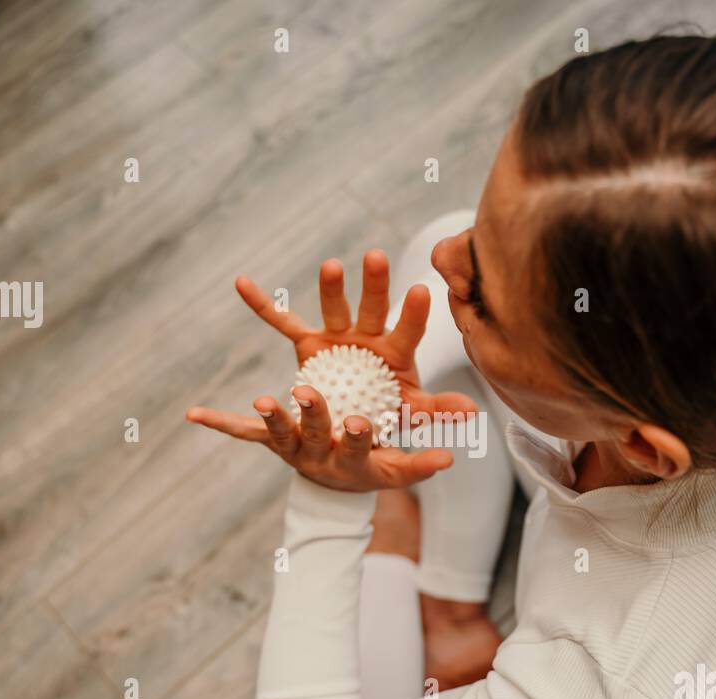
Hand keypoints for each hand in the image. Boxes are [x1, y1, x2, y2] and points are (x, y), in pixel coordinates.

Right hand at [186, 250, 477, 491]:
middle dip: (374, 284)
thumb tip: (473, 411)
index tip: (422, 291)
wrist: (353, 423)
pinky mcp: (308, 344)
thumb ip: (436, 411)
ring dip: (331, 289)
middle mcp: (367, 335)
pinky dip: (263, 305)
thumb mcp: (410, 415)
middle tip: (376, 257)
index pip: (409, 329)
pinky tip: (242, 282)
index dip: (414, 313)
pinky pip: (282, 322)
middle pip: (372, 307)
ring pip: (334, 308)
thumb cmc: (387, 414)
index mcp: (396, 351)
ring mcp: (337, 336)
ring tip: (331, 266)